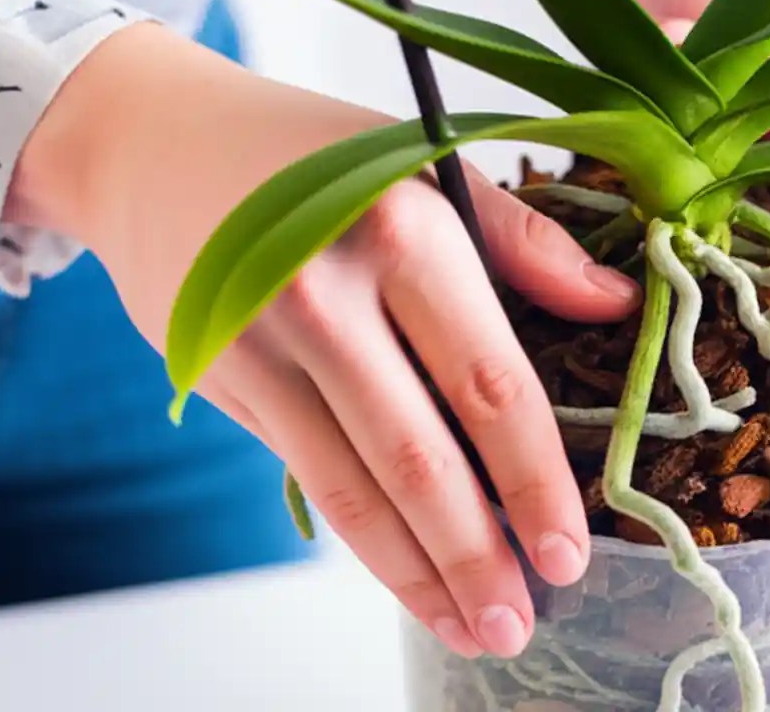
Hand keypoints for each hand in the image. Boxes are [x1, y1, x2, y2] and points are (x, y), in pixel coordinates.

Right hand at [17, 24, 641, 658]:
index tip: (569, 551)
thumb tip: (615, 302)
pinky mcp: (220, 381)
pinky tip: (402, 574)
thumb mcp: (426, 163)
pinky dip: (360, 537)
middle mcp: (326, 297)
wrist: (153, 141)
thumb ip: (524, 240)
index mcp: (404, 235)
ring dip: (416, 573)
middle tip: (518, 622)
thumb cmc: (309, 152)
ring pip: (354, 489)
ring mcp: (261, 345)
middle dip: (476, 555)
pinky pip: (305, 475)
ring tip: (469, 628)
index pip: (490, 386)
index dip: (535, 481)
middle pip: (420, 458)